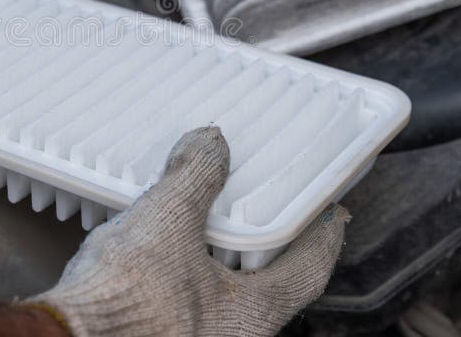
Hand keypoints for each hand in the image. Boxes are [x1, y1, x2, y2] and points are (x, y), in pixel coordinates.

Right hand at [30, 127, 348, 336]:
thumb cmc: (125, 301)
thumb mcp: (167, 220)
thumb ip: (194, 177)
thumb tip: (211, 144)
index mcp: (248, 315)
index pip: (306, 273)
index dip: (324, 239)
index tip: (336, 218)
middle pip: (269, 291)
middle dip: (271, 253)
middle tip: (271, 219)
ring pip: (225, 299)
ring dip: (223, 264)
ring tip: (209, 228)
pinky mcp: (157, 334)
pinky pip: (187, 303)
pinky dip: (186, 275)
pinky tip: (159, 257)